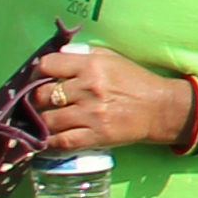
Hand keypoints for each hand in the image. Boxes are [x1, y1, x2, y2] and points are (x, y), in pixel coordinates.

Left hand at [27, 45, 197, 154]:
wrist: (160, 108)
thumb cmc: (134, 81)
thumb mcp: (112, 59)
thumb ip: (83, 55)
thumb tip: (55, 57)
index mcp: (91, 66)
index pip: (47, 65)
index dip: (38, 72)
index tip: (40, 79)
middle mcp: (88, 89)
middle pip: (41, 95)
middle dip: (37, 99)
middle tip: (41, 103)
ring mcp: (90, 114)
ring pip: (46, 120)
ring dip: (42, 122)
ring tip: (46, 120)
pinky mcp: (94, 136)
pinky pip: (58, 141)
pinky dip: (49, 141)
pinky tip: (49, 138)